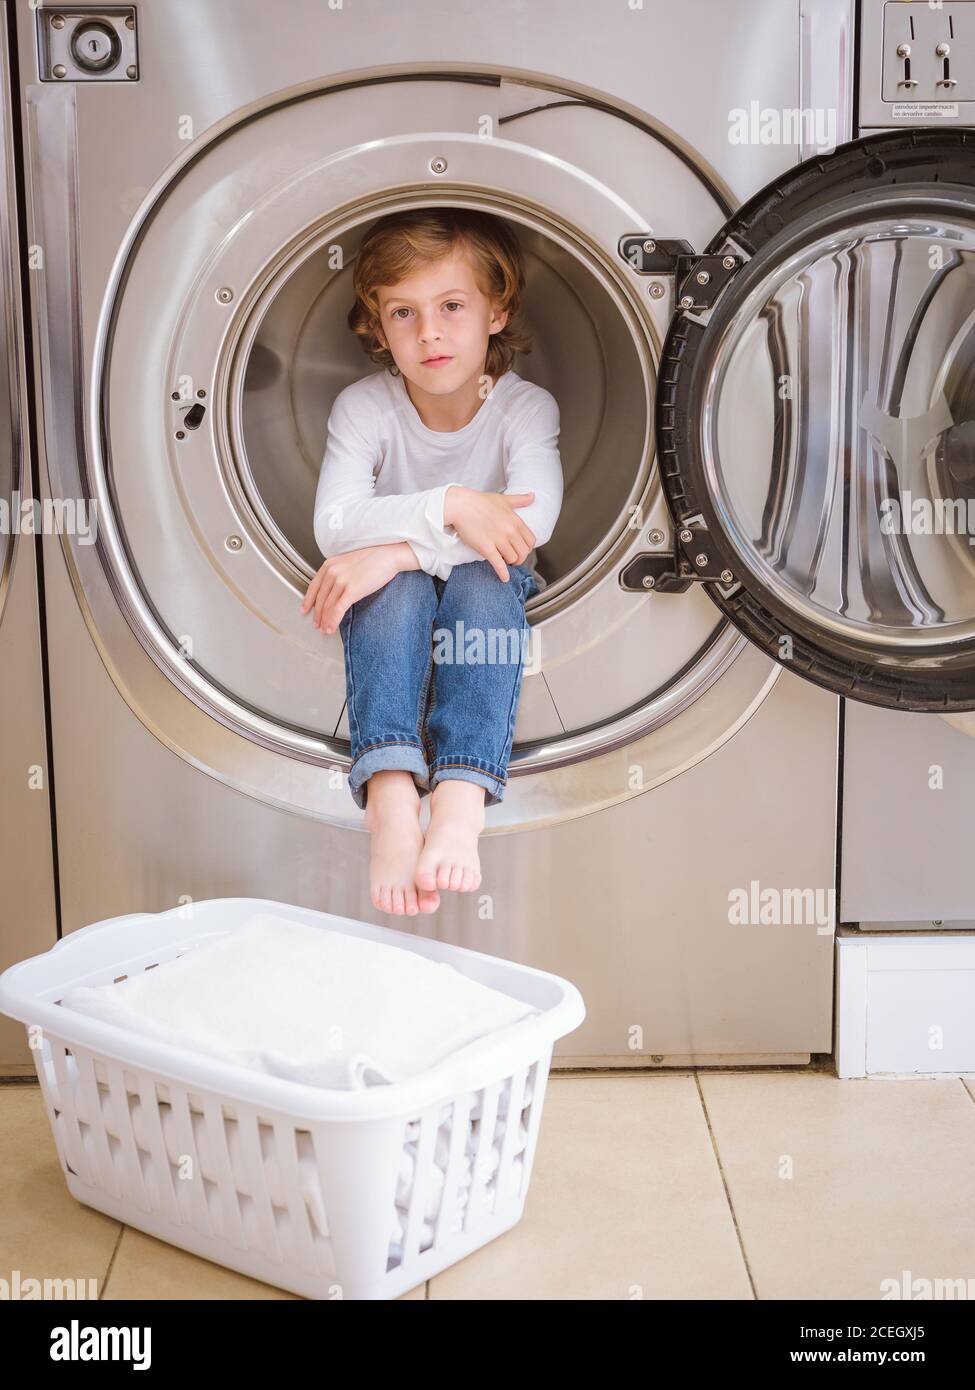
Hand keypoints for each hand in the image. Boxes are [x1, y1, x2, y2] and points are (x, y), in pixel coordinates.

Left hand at [300, 543, 415, 633]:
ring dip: (324, 621)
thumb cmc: (374, 559)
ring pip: (327, 607)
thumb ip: (338, 573)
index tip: (305, 609)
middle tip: (317, 625)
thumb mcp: (349, 562)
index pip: (314, 586)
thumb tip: (334, 589)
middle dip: (317, 615)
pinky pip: (337, 610)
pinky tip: (330, 629)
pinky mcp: (351, 590)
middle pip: (320, 599)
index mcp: (330, 564)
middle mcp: (332, 572)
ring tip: (324, 630)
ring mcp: (341, 581)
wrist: (388, 556)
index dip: (308, 601)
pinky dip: (332, 622)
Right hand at [443, 487, 536, 580]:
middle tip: (513, 558)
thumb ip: (519, 499)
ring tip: (504, 562)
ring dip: (509, 563)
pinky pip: (499, 564)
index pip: (531, 541)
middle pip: (523, 552)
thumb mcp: (503, 499)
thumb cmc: (479, 502)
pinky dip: (503, 573)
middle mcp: (510, 531)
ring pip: (512, 559)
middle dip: (519, 557)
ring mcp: (498, 540)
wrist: (460, 505)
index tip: (521, 549)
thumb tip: (533, 496)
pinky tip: (504, 578)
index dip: (527, 548)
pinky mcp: (486, 548)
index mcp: (515, 520)